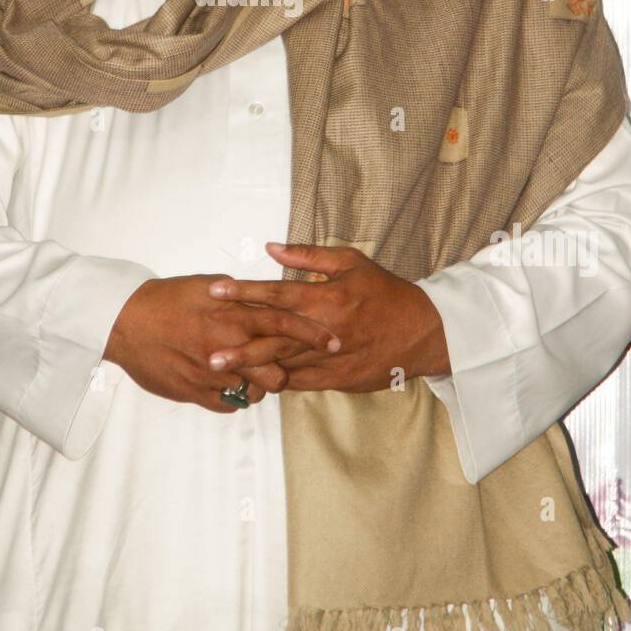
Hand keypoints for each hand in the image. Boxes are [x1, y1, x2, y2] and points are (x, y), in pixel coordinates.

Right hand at [104, 272, 342, 412]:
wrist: (125, 322)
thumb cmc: (166, 299)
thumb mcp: (207, 286)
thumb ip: (239, 293)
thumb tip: (264, 292)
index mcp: (232, 314)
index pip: (284, 324)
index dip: (312, 333)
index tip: (334, 340)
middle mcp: (226, 346)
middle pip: (276, 368)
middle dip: (286, 368)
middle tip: (292, 366)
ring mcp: (211, 374)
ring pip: (255, 391)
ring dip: (260, 384)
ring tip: (254, 374)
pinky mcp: (196, 394)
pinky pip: (229, 404)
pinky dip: (234, 396)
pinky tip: (230, 384)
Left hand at [206, 242, 450, 391]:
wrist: (423, 331)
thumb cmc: (384, 291)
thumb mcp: (351, 262)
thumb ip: (309, 256)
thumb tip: (271, 247)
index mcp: (327, 298)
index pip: (277, 294)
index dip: (244, 293)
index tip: (215, 292)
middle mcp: (324, 331)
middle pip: (274, 339)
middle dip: (239, 345)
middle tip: (207, 351)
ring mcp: (331, 359)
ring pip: (285, 365)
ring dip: (252, 367)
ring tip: (220, 371)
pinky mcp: (338, 379)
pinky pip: (301, 383)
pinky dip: (277, 382)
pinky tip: (254, 384)